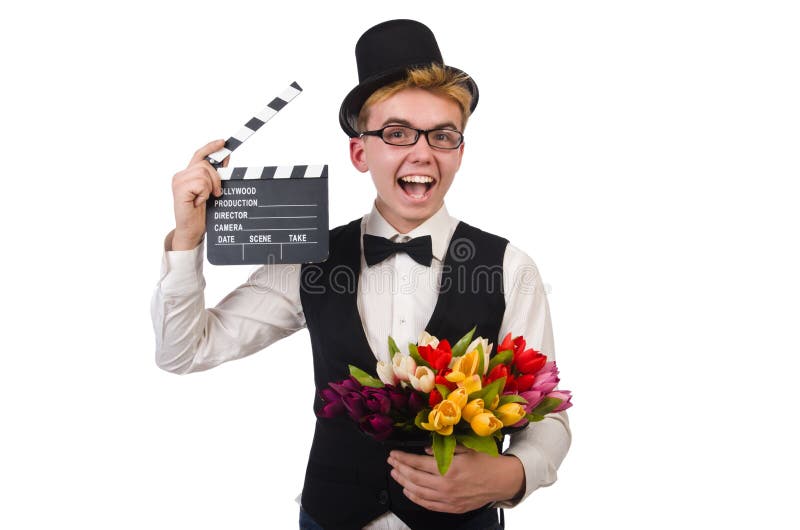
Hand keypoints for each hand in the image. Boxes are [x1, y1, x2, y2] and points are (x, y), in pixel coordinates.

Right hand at [170, 139, 227, 249]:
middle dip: (216, 178)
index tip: (223, 142)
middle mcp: (181, 175)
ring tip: (204, 199)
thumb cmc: (201, 213)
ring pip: (204, 173)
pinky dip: (204, 193)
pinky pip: (201, 183)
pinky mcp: (179, 189)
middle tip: (215, 193)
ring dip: (210, 187)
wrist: (192, 230)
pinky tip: (198, 202)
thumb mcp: (211, 190)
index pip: (199, 155)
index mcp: (188, 174)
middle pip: (205, 164)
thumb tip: (225, 159)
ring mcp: (178, 181)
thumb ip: (215, 175)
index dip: (211, 147)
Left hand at [387, 446, 524, 513]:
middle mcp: (446, 486)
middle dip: (399, 469)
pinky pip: (428, 505)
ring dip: (403, 483)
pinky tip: (409, 491)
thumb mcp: (466, 448)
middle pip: (414, 478)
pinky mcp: (452, 508)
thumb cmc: (486, 463)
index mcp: (448, 469)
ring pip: (418, 492)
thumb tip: (425, 449)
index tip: (394, 454)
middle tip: (391, 463)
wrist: (502, 481)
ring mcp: (448, 499)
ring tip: (396, 475)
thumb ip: (444, 449)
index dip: (403, 458)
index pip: (417, 463)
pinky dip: (416, 498)